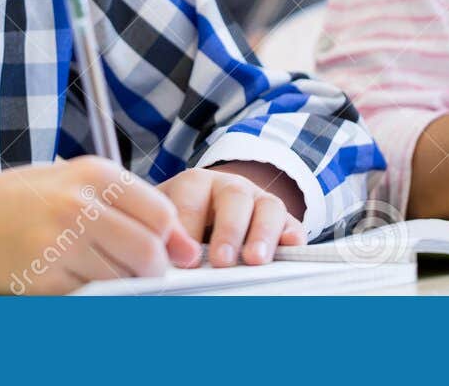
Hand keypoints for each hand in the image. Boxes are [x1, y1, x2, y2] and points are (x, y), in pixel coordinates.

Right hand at [0, 156, 199, 293]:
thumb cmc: (26, 200)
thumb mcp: (78, 183)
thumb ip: (130, 206)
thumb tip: (184, 246)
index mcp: (93, 175)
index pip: (161, 213)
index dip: (173, 239)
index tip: (172, 251)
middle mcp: (78, 207)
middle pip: (148, 252)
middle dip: (154, 269)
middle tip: (143, 272)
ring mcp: (59, 245)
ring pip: (123, 280)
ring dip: (124, 284)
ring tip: (102, 271)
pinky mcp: (44, 280)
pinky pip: (92, 296)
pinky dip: (95, 295)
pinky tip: (79, 280)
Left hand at [158, 161, 306, 267]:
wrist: (213, 211)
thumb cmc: (182, 224)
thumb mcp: (166, 224)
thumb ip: (162, 240)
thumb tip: (156, 264)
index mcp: (195, 184)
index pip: (190, 197)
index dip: (188, 226)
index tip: (185, 258)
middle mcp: (230, 187)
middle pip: (234, 197)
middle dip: (228, 230)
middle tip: (221, 261)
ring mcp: (259, 201)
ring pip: (268, 206)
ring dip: (262, 234)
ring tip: (255, 260)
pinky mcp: (283, 221)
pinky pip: (293, 224)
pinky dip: (292, 236)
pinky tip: (290, 249)